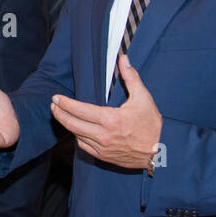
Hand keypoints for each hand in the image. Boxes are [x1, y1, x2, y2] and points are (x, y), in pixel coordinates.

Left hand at [50, 55, 160, 169]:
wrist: (162, 151)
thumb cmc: (152, 124)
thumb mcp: (143, 98)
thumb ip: (131, 78)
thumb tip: (124, 59)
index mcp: (110, 120)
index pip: (79, 110)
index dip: (64, 103)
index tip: (56, 98)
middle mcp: (102, 135)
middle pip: (71, 124)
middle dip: (59, 114)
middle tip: (53, 106)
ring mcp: (102, 148)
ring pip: (76, 135)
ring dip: (67, 125)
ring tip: (61, 115)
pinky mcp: (103, 157)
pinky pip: (83, 147)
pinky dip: (77, 137)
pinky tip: (76, 130)